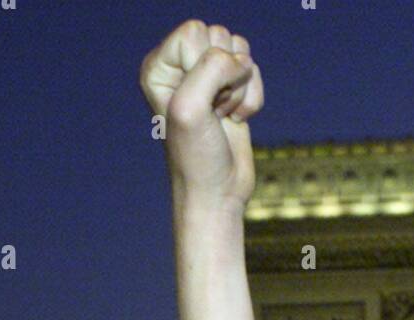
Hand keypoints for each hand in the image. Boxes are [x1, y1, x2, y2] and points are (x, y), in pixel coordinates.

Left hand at [140, 20, 262, 208]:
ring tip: (222, 115)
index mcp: (160, 66)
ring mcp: (208, 77)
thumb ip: (211, 68)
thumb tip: (242, 61)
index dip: (205, 67)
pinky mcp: (232, 89)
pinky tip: (237, 119)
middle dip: (225, 78)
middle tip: (212, 111)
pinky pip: (253, 70)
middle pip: (219, 37)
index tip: (199, 103)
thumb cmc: (197, 156)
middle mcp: (180, 67)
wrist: (218, 193)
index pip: (194, 33)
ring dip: (239, 88)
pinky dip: (253, 97)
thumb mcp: (192, 107)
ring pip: (239, 52)